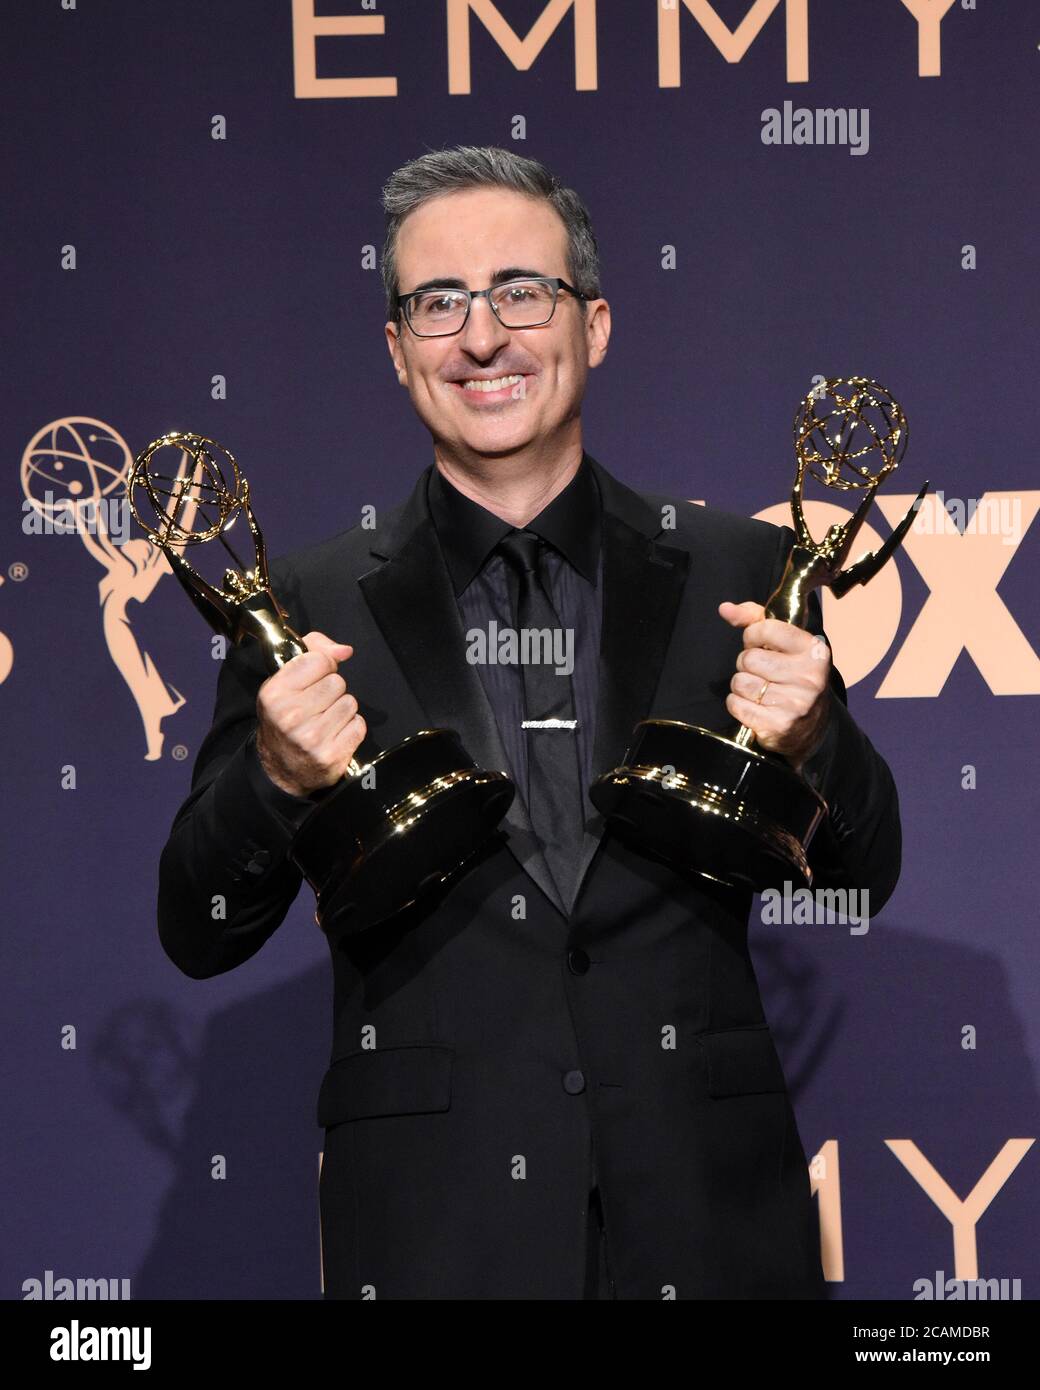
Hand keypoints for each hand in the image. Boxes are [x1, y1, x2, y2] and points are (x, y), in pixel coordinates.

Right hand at [255, 631, 366, 796]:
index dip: (323, 665)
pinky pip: (358, 724)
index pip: (319, 660)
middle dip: (331, 690)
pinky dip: (351, 728)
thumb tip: (345, 650)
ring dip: (342, 709)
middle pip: (337, 682)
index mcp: (275, 693)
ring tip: (325, 720)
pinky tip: (334, 734)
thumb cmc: (284, 719)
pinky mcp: (331, 755)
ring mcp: (312, 738)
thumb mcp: (283, 682)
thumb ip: (312, 652)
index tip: (316, 676)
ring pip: (350, 703)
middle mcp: (291, 716)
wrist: (281, 768)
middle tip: (317, 704)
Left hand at [718, 600, 831, 772]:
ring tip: (760, 692)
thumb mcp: (783, 643)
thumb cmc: (791, 676)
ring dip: (742, 687)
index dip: (753, 636)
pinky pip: (736, 705)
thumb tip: (724, 608)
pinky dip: (738, 705)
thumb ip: (754, 619)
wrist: (811, 727)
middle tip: (762, 674)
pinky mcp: (779, 726)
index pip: (764, 629)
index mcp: (814, 650)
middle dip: (746, 665)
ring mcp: (796, 703)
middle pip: (748, 659)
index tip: (760, 645)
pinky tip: (756, 708)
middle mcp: (809, 677)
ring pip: (740, 682)